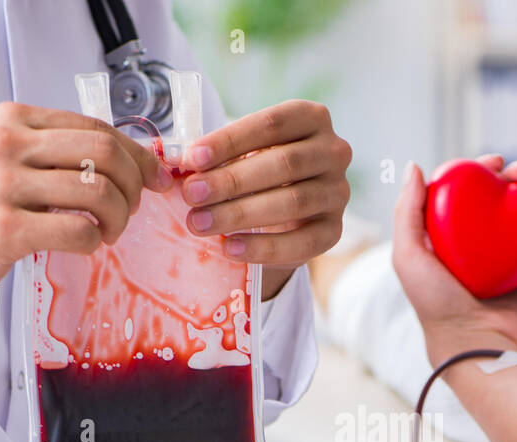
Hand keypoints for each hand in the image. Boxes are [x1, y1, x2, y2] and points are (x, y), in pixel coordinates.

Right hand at [0, 102, 172, 348]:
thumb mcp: (4, 163)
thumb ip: (56, 156)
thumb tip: (130, 162)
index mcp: (12, 121)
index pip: (96, 126)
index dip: (137, 155)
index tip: (153, 178)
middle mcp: (6, 144)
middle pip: (105, 152)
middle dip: (133, 185)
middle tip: (130, 210)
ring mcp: (3, 185)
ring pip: (98, 192)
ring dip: (118, 218)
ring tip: (106, 232)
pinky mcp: (4, 229)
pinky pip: (79, 231)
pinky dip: (93, 242)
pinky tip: (85, 245)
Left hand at [178, 100, 352, 299]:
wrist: (287, 210)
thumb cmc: (257, 168)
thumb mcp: (243, 151)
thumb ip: (219, 155)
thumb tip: (178, 166)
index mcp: (311, 118)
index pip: (271, 124)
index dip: (230, 141)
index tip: (192, 159)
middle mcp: (334, 151)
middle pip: (284, 164)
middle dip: (232, 181)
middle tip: (191, 195)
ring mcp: (338, 192)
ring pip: (293, 202)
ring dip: (241, 214)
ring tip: (200, 223)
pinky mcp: (335, 231)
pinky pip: (302, 243)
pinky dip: (263, 248)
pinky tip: (229, 248)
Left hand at [392, 155, 516, 365]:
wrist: (475, 342)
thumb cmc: (436, 304)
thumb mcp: (409, 258)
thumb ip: (406, 214)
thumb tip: (415, 166)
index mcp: (447, 234)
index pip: (466, 190)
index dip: (480, 169)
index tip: (495, 162)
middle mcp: (477, 241)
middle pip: (499, 194)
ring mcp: (505, 253)